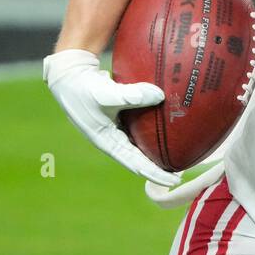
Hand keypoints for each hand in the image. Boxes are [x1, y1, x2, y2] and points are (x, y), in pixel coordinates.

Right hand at [43, 49, 180, 185]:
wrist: (70, 74)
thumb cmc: (84, 87)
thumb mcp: (106, 94)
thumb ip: (132, 95)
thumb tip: (160, 95)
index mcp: (107, 142)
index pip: (136, 164)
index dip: (156, 173)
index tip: (175, 180)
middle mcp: (112, 139)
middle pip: (140, 160)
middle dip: (160, 167)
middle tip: (183, 172)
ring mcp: (115, 129)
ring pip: (140, 146)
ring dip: (157, 152)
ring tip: (178, 156)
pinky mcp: (119, 118)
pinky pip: (139, 131)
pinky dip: (152, 135)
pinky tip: (168, 133)